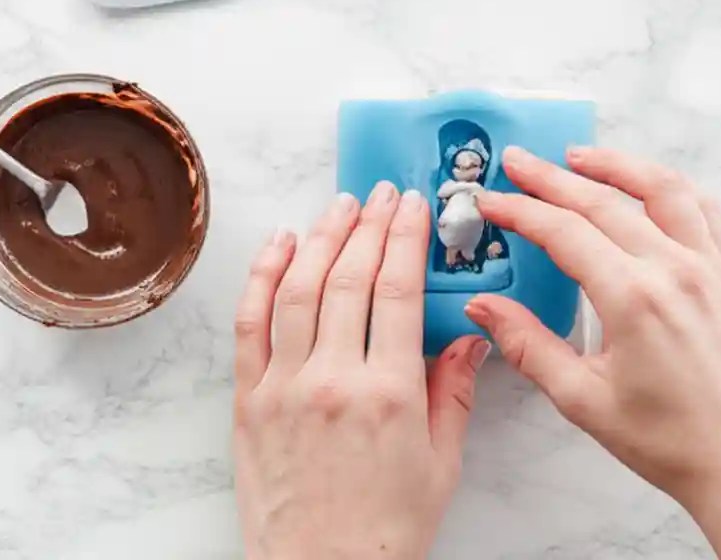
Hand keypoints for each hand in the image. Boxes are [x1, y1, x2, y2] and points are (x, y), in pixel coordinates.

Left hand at [234, 183, 490, 559]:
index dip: (405, 238)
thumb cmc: (384, 530)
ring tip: (339, 206)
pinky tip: (280, 245)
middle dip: (368, 225)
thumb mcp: (441, 463)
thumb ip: (454, 393)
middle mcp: (332, 381)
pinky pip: (250, 323)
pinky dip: (262, 276)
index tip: (413, 206)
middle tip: (382, 194)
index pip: (397, 291)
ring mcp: (283, 387)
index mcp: (389, 395)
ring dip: (319, 237)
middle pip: (348, 278)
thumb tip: (472, 338)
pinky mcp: (248, 401)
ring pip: (298, 289)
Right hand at [466, 147, 720, 559]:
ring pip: (662, 189)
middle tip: (518, 162)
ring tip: (581, 157)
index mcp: (633, 299)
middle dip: (553, 178)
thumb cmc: (670, 442)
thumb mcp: (583, 400)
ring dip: (618, 166)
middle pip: (604, 201)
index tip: (491, 200)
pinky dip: (674, 187)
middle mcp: (675, 271)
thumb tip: (484, 310)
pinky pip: (707, 211)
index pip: (564, 232)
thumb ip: (529, 346)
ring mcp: (712, 269)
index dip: (520, 210)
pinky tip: (653, 186)